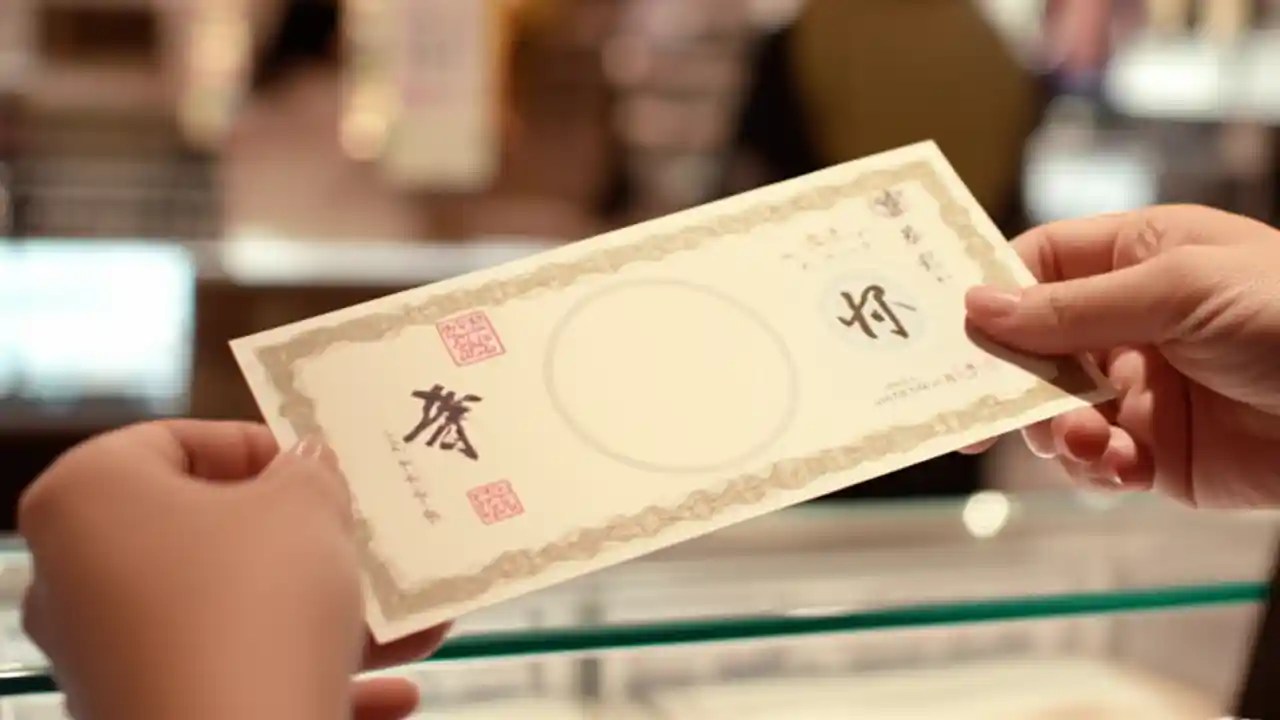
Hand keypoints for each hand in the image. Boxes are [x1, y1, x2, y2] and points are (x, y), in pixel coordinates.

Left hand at [19, 420, 449, 719]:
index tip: (320, 471)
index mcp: (90, 496)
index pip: (176, 441)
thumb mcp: (305, 506)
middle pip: (210, 535)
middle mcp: (78, 576)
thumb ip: (310, 472)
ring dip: (330, 612)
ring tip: (412, 619)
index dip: (260, 447)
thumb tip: (306, 468)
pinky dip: (311, 673)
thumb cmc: (255, 604)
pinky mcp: (150, 709)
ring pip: (235, 612)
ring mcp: (110, 655)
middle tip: (364, 535)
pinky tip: (394, 689)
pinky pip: (238, 673)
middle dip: (306, 540)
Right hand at [962, 205, 1279, 507]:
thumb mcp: (1178, 289)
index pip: (1040, 264)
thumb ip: (1072, 305)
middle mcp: (1131, 321)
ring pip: (1053, 410)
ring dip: (1055, 430)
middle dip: (1008, 379)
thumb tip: (978, 306)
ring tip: (1086, 442)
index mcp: (1139, 257)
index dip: (994, 291)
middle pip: (1032, 345)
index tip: (950, 328)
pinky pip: (1094, 459)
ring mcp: (1142, 388)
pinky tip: (1119, 466)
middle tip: (969, 412)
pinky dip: (1093, 466)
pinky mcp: (1158, 450)